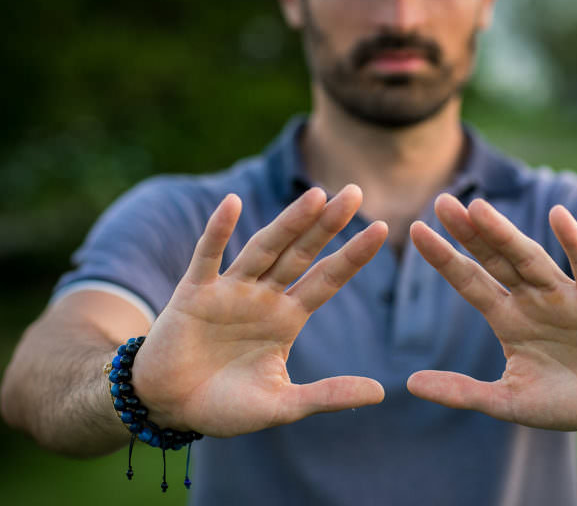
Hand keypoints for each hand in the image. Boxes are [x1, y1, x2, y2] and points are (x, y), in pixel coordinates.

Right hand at [131, 185, 387, 435]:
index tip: (382, 229)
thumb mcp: (283, 405)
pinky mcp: (194, 292)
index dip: (352, 256)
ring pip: (264, 249)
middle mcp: (263, 297)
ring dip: (288, 223)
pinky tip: (232, 203)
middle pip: (301, 253)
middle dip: (327, 225)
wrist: (170, 408)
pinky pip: (207, 256)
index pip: (327, 280)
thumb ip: (328, 395)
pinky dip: (218, 231)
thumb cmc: (225, 406)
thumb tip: (381, 394)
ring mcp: (230, 290)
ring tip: (316, 196)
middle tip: (354, 192)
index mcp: (287, 318)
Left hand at [408, 194, 576, 431]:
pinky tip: (559, 215)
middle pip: (494, 259)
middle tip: (443, 201)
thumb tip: (408, 384)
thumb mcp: (508, 401)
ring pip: (530, 258)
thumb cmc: (565, 401)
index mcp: (507, 318)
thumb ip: (462, 391)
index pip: (469, 282)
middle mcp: (531, 299)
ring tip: (478, 209)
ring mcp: (564, 295)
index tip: (415, 231)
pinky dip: (573, 241)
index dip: (444, 258)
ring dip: (506, 234)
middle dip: (469, 233)